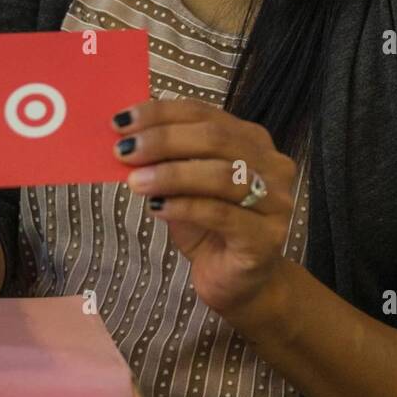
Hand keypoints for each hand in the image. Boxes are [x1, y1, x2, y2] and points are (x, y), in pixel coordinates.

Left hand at [112, 98, 295, 318]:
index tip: (121, 122)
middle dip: (164, 140)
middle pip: (215, 138)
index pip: (204, 113)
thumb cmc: (210, 228)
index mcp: (252, 140)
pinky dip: (184, 207)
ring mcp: (275, 201)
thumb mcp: (184, 186)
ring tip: (135, 182)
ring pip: (220, 175)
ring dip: (171, 174)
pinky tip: (157, 208)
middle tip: (124, 150)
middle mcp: (271, 164)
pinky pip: (221, 214)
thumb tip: (127, 136)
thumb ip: (168, 159)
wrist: (237, 283)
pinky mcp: (265, 237)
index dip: (161, 114)